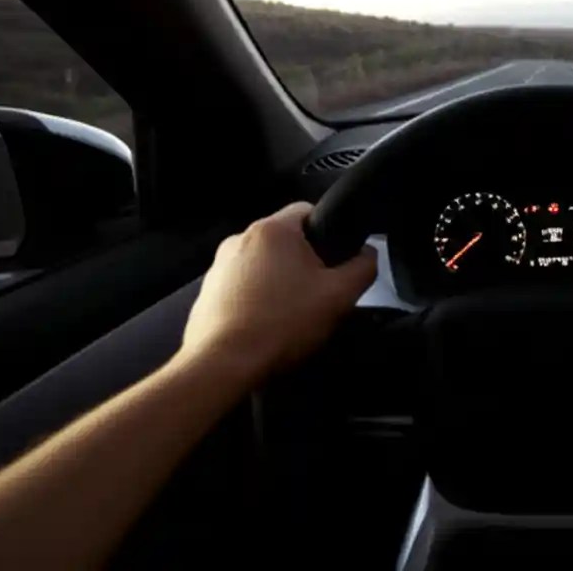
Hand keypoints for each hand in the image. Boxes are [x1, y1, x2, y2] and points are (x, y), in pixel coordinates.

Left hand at [176, 202, 376, 382]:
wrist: (223, 363)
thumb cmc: (283, 323)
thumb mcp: (339, 296)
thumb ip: (362, 267)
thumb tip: (366, 254)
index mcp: (273, 229)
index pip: (309, 210)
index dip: (329, 232)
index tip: (336, 263)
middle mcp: (240, 238)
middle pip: (284, 241)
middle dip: (303, 263)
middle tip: (317, 295)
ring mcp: (218, 265)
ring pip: (262, 264)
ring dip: (277, 281)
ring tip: (289, 315)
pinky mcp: (206, 291)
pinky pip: (240, 286)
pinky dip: (254, 299)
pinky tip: (263, 325)